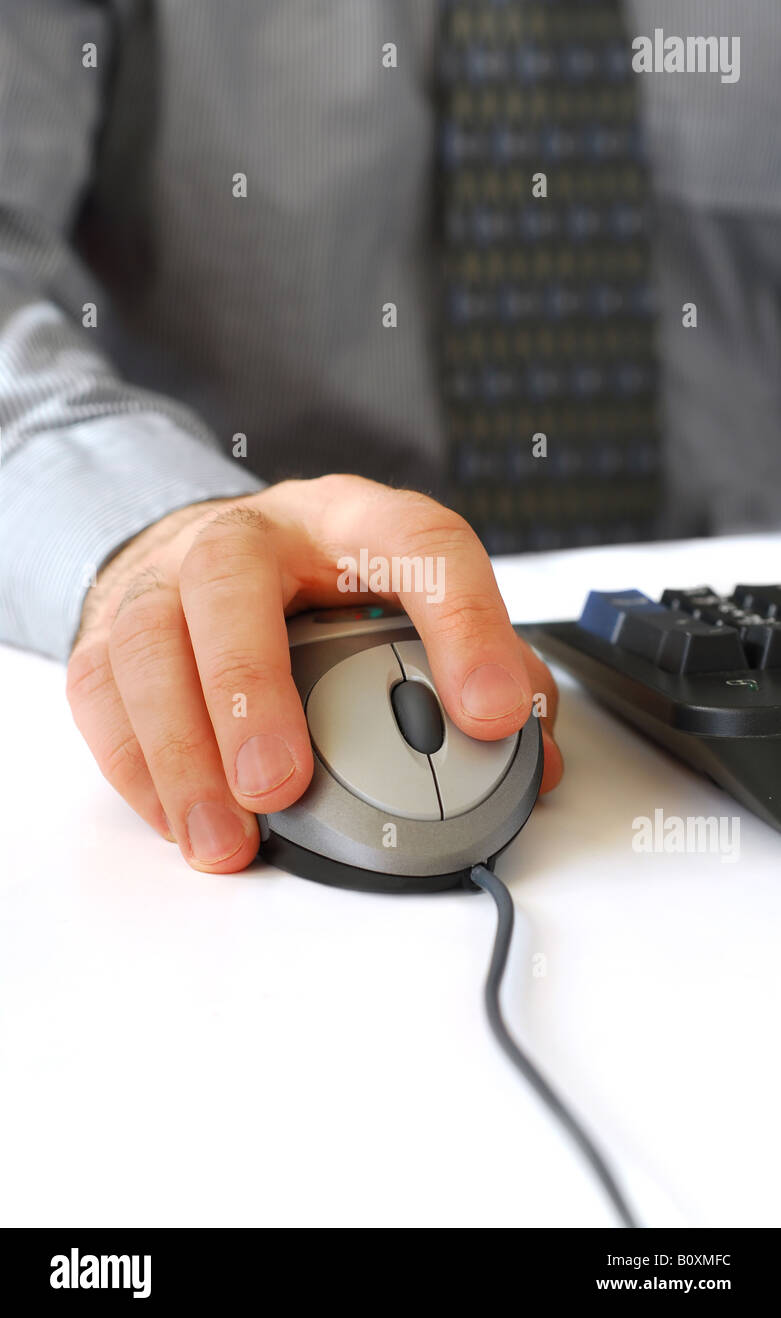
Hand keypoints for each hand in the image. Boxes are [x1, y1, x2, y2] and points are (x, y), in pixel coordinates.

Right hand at [67, 474, 562, 872]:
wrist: (207, 552)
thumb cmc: (318, 586)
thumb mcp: (405, 598)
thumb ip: (476, 665)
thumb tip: (531, 750)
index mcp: (350, 520)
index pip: (418, 542)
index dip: (464, 625)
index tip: (495, 714)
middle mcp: (251, 535)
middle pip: (230, 576)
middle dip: (251, 687)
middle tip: (283, 785)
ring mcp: (166, 575)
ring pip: (147, 640)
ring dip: (182, 750)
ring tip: (227, 839)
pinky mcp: (110, 629)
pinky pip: (102, 691)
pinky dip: (136, 766)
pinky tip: (180, 819)